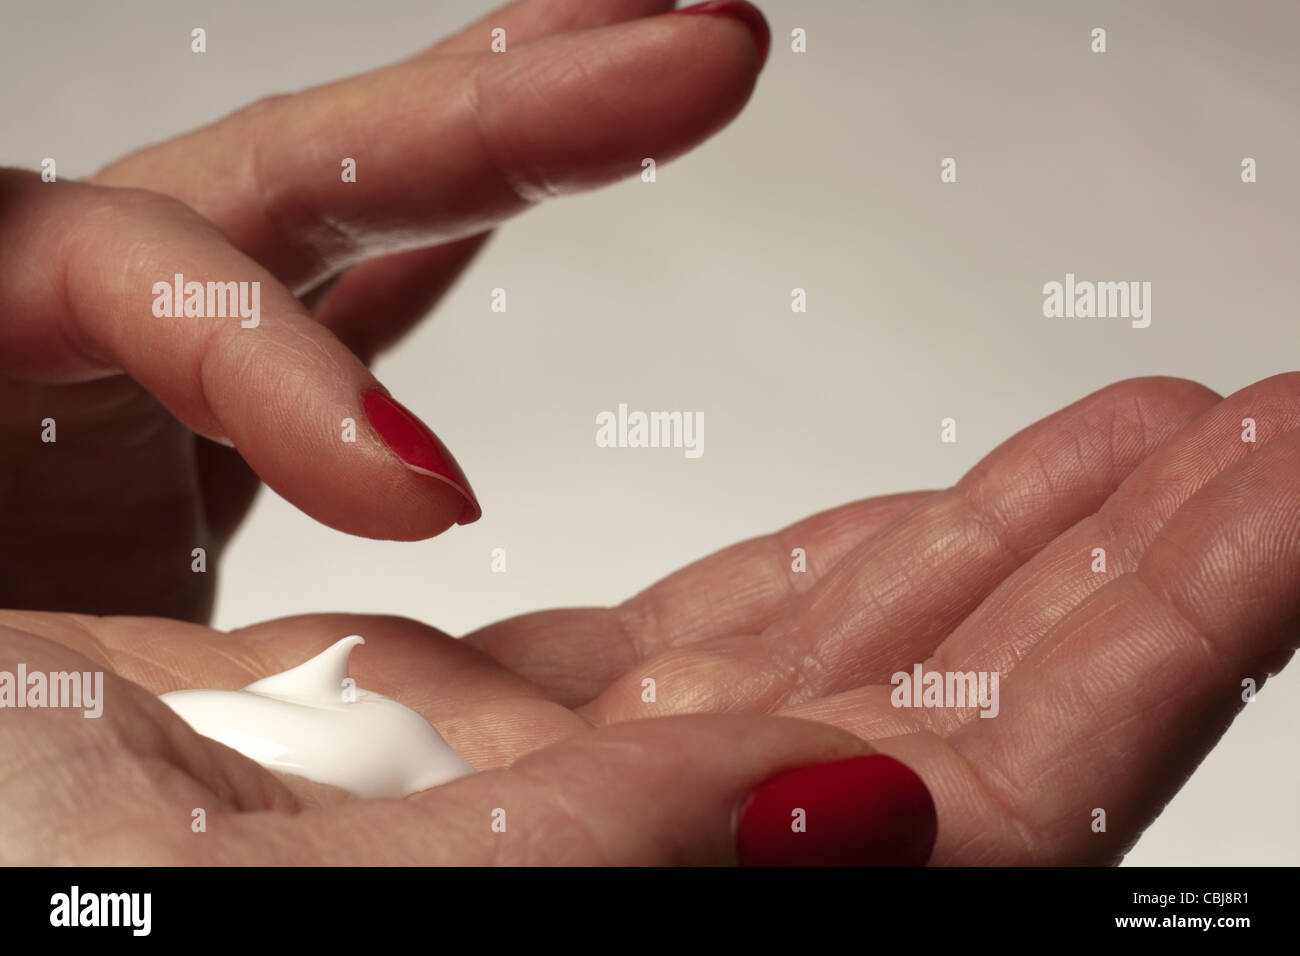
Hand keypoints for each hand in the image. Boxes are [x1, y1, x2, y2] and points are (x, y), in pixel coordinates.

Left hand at [0, 0, 768, 619]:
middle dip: (502, 104)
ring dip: (508, 135)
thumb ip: (34, 626)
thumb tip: (335, 497)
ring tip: (654, 65)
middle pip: (300, 167)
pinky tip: (505, 205)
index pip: (146, 276)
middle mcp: (70, 329)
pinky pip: (333, 308)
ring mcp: (147, 373)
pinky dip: (432, 256)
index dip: (294, 357)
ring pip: (351, 215)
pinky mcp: (193, 441)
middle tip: (686, 43)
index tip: (434, 495)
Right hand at [4, 374, 1295, 863]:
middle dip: (1133, 562)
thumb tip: (859, 823)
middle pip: (968, 718)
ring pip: (860, 663)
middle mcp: (649, 879)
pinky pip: (715, 651)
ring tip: (1161, 435)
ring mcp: (593, 812)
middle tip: (1270, 431)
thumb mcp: (281, 864)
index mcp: (629, 914)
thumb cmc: (32, 843)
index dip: (1160, 633)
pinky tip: (922, 535)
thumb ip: (583, 852)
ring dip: (1009, 542)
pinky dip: (831, 578)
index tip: (1284, 484)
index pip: (992, 799)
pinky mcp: (508, 753)